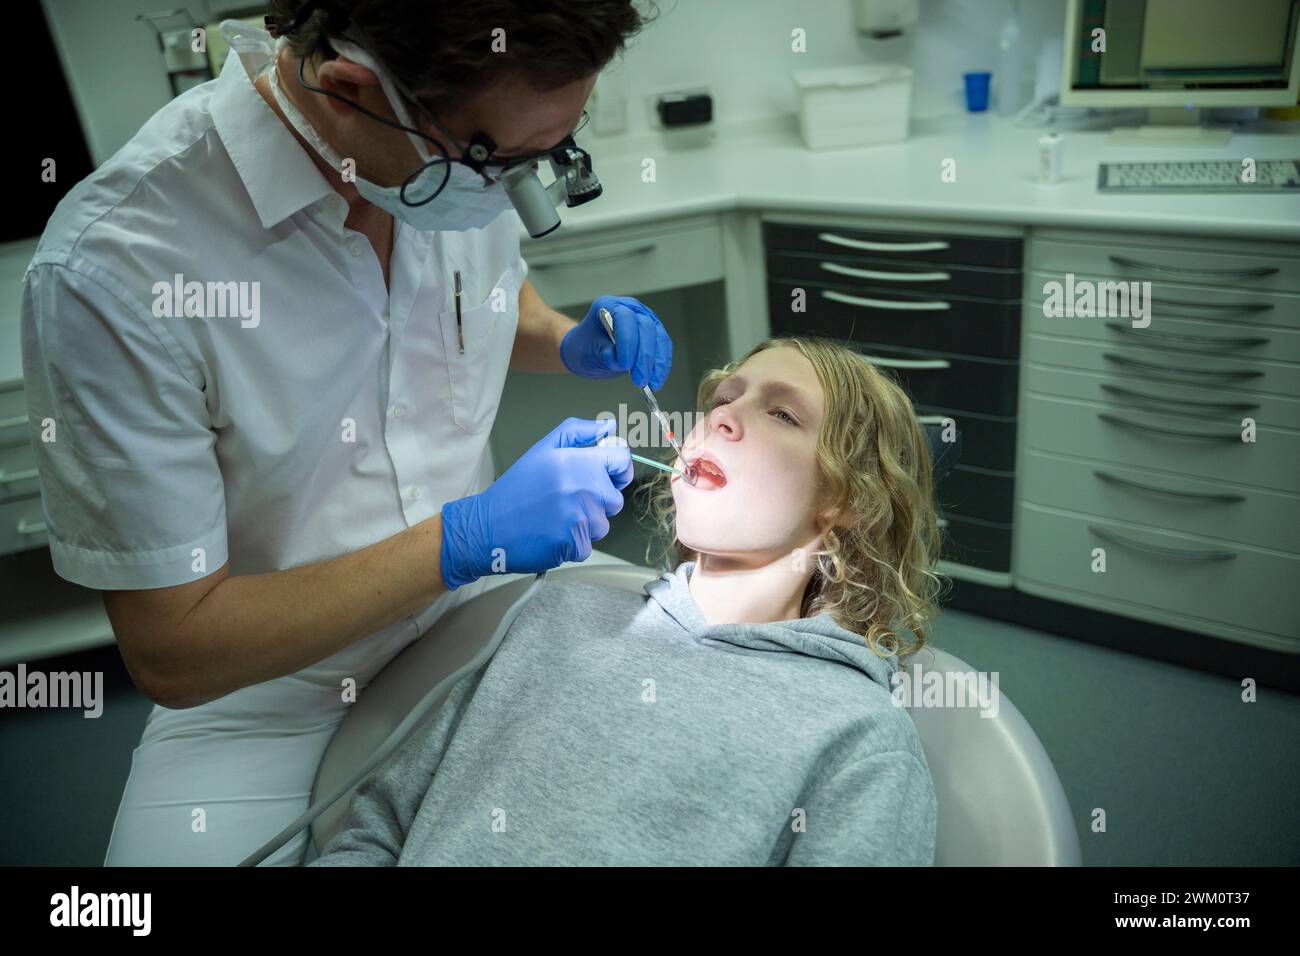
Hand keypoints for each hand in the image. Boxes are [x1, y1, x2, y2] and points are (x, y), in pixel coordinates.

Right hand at [440, 418, 633, 587]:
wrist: (487, 528)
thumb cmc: (515, 490)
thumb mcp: (542, 450)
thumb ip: (578, 432)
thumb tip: (608, 427)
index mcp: (576, 460)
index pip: (622, 460)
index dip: (618, 468)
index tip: (607, 474)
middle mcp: (581, 487)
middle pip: (615, 498)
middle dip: (597, 501)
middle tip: (567, 499)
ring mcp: (579, 517)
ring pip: (602, 524)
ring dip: (585, 524)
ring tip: (556, 517)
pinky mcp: (574, 544)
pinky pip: (588, 545)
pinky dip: (573, 543)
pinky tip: (552, 533)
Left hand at [559, 295, 672, 389]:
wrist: (590, 350)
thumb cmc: (585, 347)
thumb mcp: (587, 352)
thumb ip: (604, 355)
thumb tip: (618, 361)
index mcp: (608, 305)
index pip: (624, 318)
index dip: (627, 341)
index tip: (625, 364)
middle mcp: (630, 308)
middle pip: (646, 328)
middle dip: (644, 356)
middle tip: (640, 379)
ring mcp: (645, 319)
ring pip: (659, 338)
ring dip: (656, 363)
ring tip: (651, 383)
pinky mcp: (654, 333)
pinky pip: (663, 348)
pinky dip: (661, 365)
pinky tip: (657, 379)